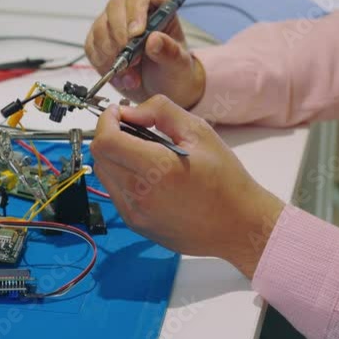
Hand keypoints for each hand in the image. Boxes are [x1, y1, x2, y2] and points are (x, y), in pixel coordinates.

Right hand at [85, 0, 205, 108]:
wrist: (161, 89)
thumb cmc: (173, 70)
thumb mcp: (179, 64)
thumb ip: (170, 51)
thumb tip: (154, 39)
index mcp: (157, 5)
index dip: (135, 11)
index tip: (136, 34)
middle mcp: (132, 9)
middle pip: (114, 7)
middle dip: (119, 36)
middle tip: (131, 60)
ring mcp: (113, 24)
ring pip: (100, 28)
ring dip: (112, 55)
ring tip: (131, 75)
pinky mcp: (100, 41)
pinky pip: (92, 47)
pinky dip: (103, 65)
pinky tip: (121, 76)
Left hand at [91, 96, 284, 277]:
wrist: (239, 226)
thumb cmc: (226, 180)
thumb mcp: (200, 132)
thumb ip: (161, 112)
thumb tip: (129, 111)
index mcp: (158, 169)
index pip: (106, 140)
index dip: (106, 120)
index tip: (118, 112)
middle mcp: (140, 195)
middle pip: (99, 156)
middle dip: (109, 135)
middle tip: (131, 128)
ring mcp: (136, 213)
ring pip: (104, 174)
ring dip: (114, 157)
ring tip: (143, 152)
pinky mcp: (136, 224)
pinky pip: (115, 193)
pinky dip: (122, 177)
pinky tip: (148, 175)